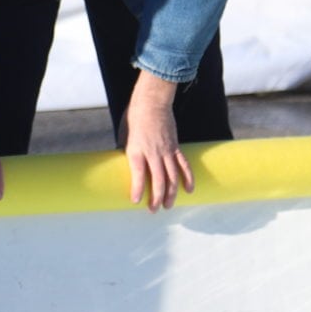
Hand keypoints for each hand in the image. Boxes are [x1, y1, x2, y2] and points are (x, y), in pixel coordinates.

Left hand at [122, 71, 193, 211]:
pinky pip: (183, 165)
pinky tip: (189, 190)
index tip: (136, 201)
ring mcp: (166, 150)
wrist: (152, 102)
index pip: (139, 174)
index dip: (138, 189)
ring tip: (168, 206)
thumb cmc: (134, 117)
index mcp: (137, 149)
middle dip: (156, 198)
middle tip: (154, 210)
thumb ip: (125, 151)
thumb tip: (122, 164)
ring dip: (171, 193)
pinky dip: (187, 178)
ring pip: (172, 176)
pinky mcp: (175, 146)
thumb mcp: (123, 134)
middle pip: (158, 180)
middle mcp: (153, 152)